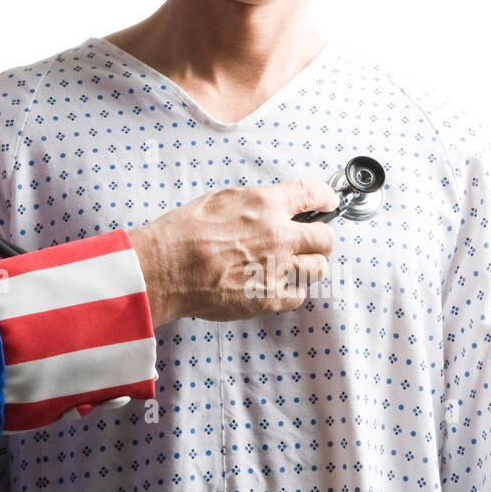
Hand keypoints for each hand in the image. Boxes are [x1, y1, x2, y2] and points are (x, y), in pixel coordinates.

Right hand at [127, 180, 339, 327]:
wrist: (163, 269)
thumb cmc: (181, 234)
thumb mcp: (219, 200)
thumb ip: (254, 203)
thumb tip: (272, 207)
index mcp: (264, 204)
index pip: (312, 194)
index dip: (324, 197)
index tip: (327, 202)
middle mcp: (277, 235)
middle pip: (325, 238)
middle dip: (319, 238)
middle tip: (308, 242)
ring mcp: (276, 268)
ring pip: (318, 268)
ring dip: (307, 266)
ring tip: (289, 266)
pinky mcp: (269, 298)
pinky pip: (299, 295)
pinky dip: (289, 291)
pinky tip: (272, 284)